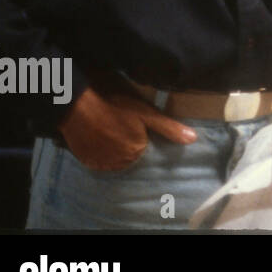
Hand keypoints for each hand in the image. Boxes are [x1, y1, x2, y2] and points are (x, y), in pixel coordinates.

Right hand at [57, 88, 196, 171]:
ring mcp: (101, 164)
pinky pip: (99, 161)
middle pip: (130, 155)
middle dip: (127, 143)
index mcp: (137, 152)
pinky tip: (97, 138)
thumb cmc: (115, 106)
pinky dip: (100, 153)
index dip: (140, 136)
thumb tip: (193, 139)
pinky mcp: (87, 162)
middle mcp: (120, 163)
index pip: (145, 149)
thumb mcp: (146, 114)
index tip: (133, 126)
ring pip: (114, 159)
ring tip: (108, 131)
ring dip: (113, 150)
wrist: (78, 107)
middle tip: (119, 126)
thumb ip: (169, 128)